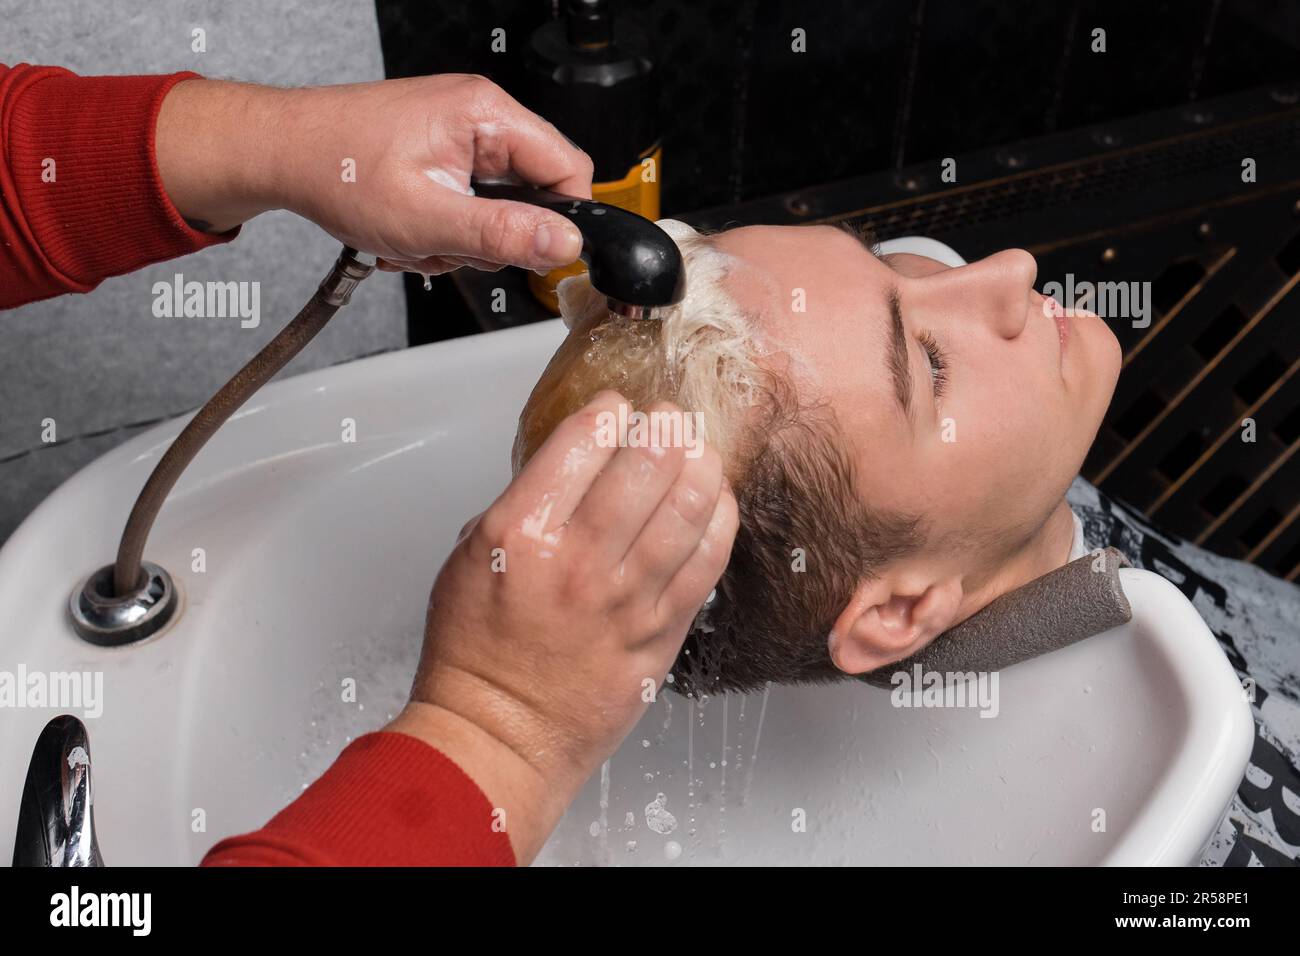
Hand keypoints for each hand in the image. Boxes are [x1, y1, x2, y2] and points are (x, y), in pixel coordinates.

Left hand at [156, 74, 592, 274]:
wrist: (279, 155)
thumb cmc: (337, 169)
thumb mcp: (428, 218)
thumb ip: (503, 234)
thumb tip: (564, 243)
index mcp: (486, 114)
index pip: (567, 169)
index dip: (561, 220)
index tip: (535, 254)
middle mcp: (478, 116)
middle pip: (533, 193)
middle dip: (496, 236)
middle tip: (452, 244)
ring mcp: (458, 136)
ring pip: (498, 207)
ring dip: (463, 239)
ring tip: (418, 238)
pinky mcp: (440, 155)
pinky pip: (468, 205)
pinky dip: (443, 230)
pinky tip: (410, 232)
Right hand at [385, 391, 738, 862]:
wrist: (497, 735)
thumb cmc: (475, 651)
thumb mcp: (469, 554)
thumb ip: (525, 504)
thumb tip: (576, 465)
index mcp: (521, 531)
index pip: (583, 442)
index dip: (608, 413)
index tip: (616, 410)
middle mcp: (578, 560)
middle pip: (648, 464)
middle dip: (665, 428)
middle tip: (668, 421)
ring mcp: (627, 599)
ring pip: (688, 507)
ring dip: (699, 466)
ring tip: (696, 454)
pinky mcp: (662, 633)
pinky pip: (708, 561)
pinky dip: (718, 520)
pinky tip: (713, 502)